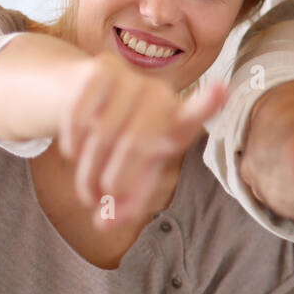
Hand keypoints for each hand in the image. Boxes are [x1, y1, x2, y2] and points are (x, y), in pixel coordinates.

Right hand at [59, 53, 226, 224]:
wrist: (91, 96)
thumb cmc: (124, 142)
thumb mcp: (134, 173)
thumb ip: (128, 202)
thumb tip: (105, 224)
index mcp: (178, 122)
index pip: (195, 116)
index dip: (208, 103)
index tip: (221, 90)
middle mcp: (161, 96)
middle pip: (137, 143)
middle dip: (113, 179)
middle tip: (96, 201)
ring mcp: (133, 79)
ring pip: (104, 131)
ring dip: (87, 169)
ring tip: (85, 190)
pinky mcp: (102, 69)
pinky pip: (81, 113)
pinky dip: (72, 139)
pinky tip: (72, 152)